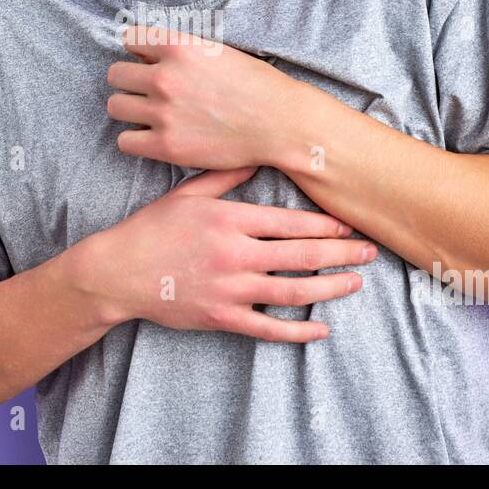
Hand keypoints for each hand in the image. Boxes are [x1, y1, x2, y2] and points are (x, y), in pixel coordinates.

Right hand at [84, 166, 376, 341]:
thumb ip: (226, 178)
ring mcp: (230, 289)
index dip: (325, 225)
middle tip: (369, 252)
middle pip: (302, 256)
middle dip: (342, 254)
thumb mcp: (188, 193)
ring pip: (293, 292)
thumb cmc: (152, 228)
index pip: (290, 222)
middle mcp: (236, 254)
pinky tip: (321, 330)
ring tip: (355, 284)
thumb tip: (257, 157)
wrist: (118, 271)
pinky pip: (268, 328)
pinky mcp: (222, 318)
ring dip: (330, 289)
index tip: (349, 224)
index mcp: (230, 219)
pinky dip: (298, 331)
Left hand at [106, 23, 295, 170]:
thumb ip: (181, 50)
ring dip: (128, 110)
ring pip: (115, 107)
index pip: (130, 40)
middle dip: (129, 82)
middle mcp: (165, 77)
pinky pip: (125, 141)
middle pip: (115, 75)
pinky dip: (135, 140)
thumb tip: (149, 53)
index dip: (139, 52)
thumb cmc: (255, 85)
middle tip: (147, 92)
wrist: (278, 123)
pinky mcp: (165, 145)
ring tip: (148, 115)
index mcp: (178, 47)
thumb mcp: (217, 50)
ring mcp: (162, 112)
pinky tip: (152, 138)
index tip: (149, 63)